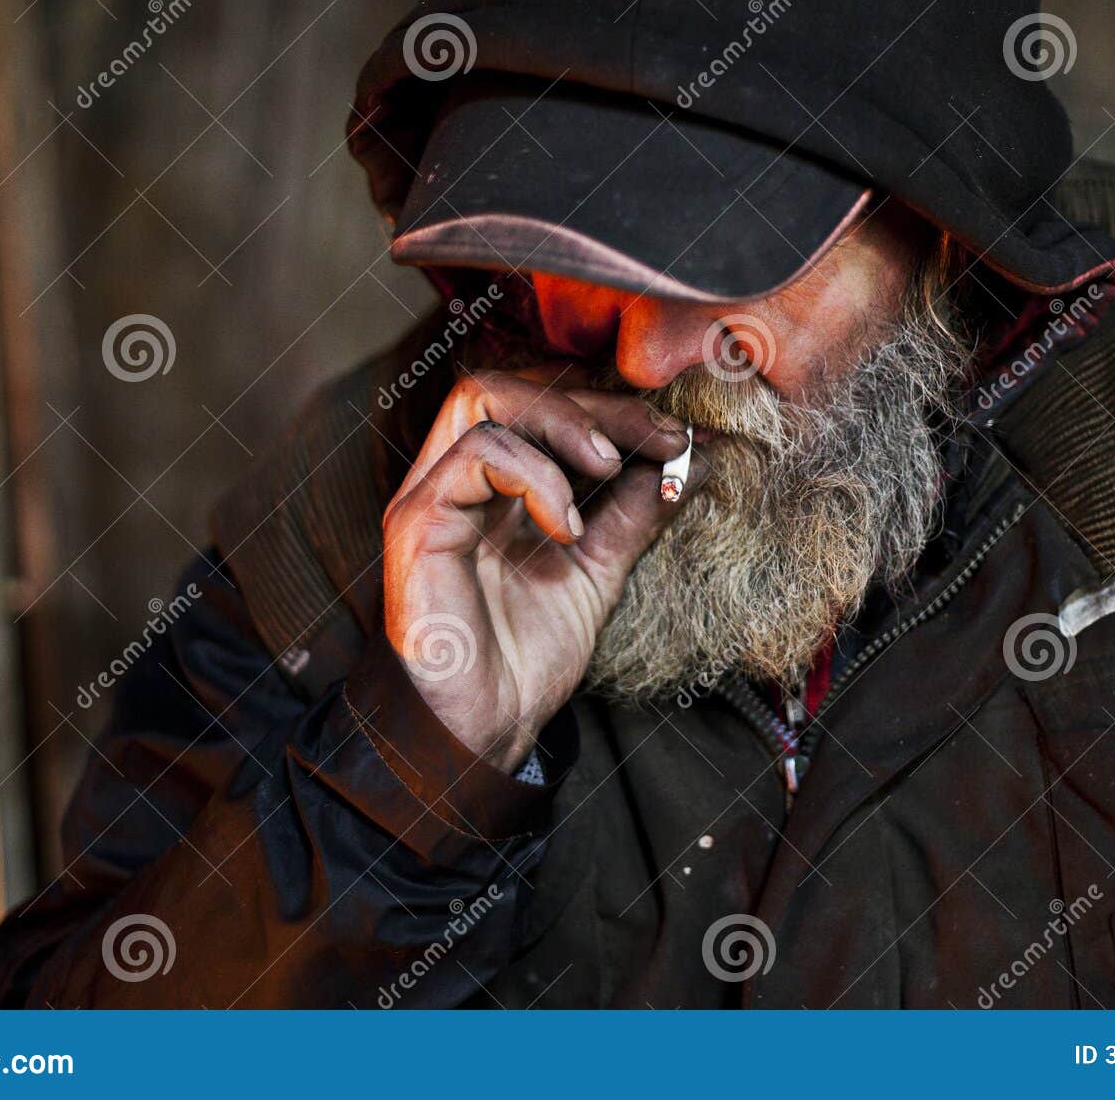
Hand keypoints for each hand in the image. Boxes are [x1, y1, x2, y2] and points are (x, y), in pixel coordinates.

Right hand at [381, 365, 698, 770]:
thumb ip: (635, 512)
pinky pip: (474, 456)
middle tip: (656, 439)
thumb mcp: (599, 570)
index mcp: (494, 484)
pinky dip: (534, 475)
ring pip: (483, 398)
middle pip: (512, 384)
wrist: (482, 730)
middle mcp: (456, 478)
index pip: (543, 402)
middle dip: (593, 404)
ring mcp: (431, 495)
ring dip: (563, 424)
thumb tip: (697, 460)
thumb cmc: (524, 658)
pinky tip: (566, 525)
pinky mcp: (417, 522)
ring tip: (609, 470)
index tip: (676, 438)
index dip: (611, 408)